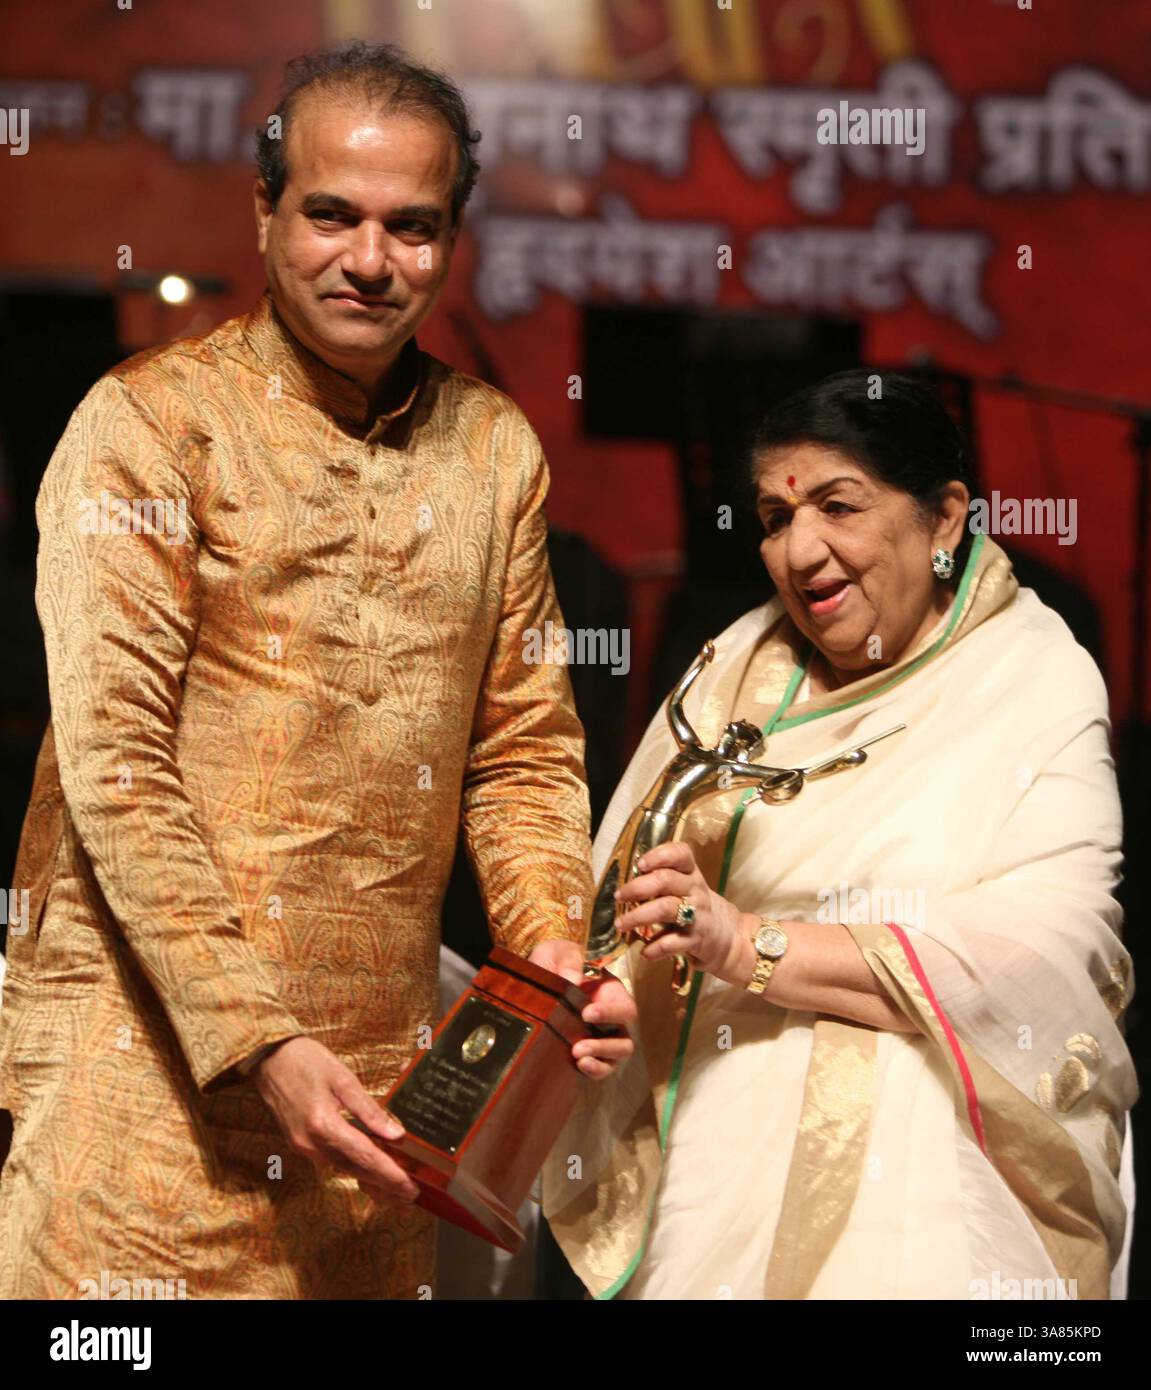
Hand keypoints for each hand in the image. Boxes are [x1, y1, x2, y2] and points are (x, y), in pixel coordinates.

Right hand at [253, 1036, 419, 1204]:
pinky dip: (354, 1168)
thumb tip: (395, 1133)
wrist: (267, 1058)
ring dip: (370, 1180)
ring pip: (343, 1169)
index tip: (409, 1186)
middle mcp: (311, 1144)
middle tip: (410, 1195)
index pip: (364, 1156)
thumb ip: (368, 1109)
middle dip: (384, 1185)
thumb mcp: (342, 1077)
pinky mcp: (300, 1144)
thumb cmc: (305, 1060)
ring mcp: (303, 1147)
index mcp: (323, 1125)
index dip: (389, 1174)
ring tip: (396, 1188)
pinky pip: (332, 1161)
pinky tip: (371, 1170)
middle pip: (354, 1170)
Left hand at [527, 937, 636, 1079]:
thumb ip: (568, 959)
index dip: (610, 1013)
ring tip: (577, 1056)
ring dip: (601, 1057)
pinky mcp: (591, 1053)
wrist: (536, 978)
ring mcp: (604, 1037)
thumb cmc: (555, 962)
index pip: (624, 1006)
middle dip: (606, 1043)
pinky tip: (579, 1065)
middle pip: (626, 1035)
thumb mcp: (558, 951)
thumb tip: (573, 980)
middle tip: (579, 1045)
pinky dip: (595, 1070)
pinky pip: (603, 1068)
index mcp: (611, 992)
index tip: (587, 1013)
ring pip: (619, 1053)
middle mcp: (613, 1017)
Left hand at [614, 842, 754, 985]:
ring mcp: (697, 915)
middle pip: (666, 880)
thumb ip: (661, 882)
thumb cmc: (696, 908)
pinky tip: (644, 952)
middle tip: (619, 896)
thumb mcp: (686, 888)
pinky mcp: (697, 940)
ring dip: (639, 916)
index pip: (681, 854)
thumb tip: (624, 884)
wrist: (729, 938)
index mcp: (691, 874)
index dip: (660, 855)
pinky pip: (673, 943)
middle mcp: (695, 891)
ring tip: (620, 924)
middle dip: (638, 887)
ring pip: (666, 908)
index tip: (641, 864)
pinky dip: (656, 948)